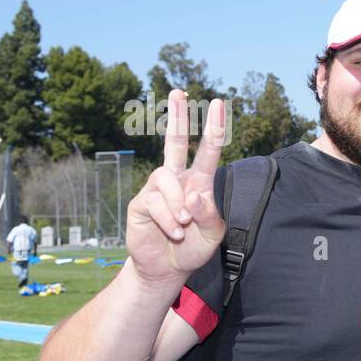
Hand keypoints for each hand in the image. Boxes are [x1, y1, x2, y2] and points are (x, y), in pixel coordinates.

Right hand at [126, 90, 227, 284]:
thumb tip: (194, 195)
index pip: (207, 152)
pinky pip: (155, 202)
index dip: (213, 129)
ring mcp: (157, 189)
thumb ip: (210, 215)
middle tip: (180, 92)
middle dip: (177, 117)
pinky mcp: (141, 203)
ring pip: (167, 179)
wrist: (166, 268)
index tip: (219, 104)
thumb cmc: (193, 247)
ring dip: (178, 205)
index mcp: (199, 183)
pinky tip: (173, 231)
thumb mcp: (213, 235)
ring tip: (183, 225)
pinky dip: (167, 219)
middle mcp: (177, 180)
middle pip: (174, 143)